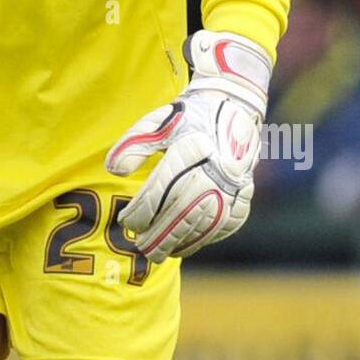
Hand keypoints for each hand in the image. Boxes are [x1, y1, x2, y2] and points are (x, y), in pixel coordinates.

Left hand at [104, 31, 270, 262]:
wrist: (234, 106)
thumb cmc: (189, 116)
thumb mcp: (158, 121)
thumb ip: (134, 144)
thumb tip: (113, 170)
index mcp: (189, 150)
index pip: (161, 191)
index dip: (142, 211)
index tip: (126, 222)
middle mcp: (214, 169)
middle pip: (184, 213)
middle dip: (161, 236)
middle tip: (142, 250)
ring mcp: (234, 184)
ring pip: (207, 223)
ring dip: (183, 242)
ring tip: (161, 253)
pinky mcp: (246, 192)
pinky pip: (228, 224)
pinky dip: (207, 237)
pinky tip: (189, 244)